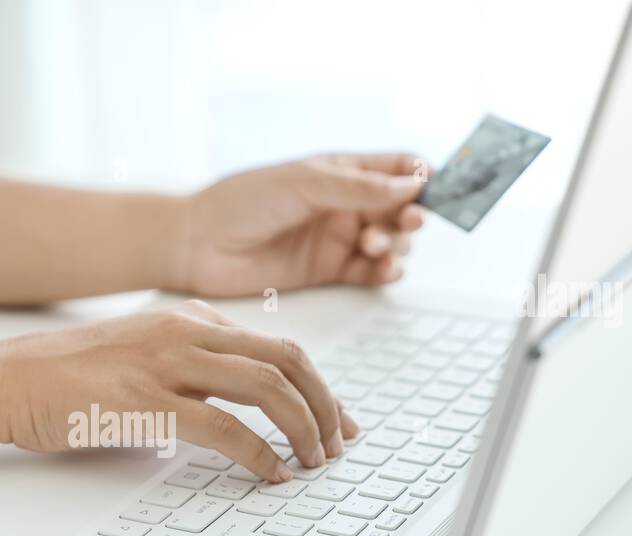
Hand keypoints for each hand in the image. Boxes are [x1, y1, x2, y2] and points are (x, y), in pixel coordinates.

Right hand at [0, 300, 358, 481]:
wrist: (6, 379)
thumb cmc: (64, 375)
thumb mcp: (138, 352)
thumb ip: (186, 363)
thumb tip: (232, 402)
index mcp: (187, 318)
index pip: (276, 346)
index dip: (317, 385)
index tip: (335, 418)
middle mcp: (185, 332)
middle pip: (286, 360)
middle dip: (326, 404)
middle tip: (340, 443)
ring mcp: (167, 364)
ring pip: (266, 389)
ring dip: (303, 429)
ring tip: (313, 462)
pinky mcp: (147, 403)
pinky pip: (225, 428)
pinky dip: (259, 454)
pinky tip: (271, 474)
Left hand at [172, 153, 426, 296]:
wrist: (197, 245)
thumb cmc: (240, 202)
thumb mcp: (303, 183)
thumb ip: (358, 187)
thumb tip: (413, 184)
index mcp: (339, 171)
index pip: (396, 167)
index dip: (421, 175)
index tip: (434, 187)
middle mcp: (343, 204)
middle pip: (401, 207)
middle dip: (412, 214)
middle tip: (407, 222)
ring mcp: (336, 239)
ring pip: (390, 242)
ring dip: (396, 243)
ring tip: (375, 244)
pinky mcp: (326, 272)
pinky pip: (370, 273)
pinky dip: (385, 272)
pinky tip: (385, 270)